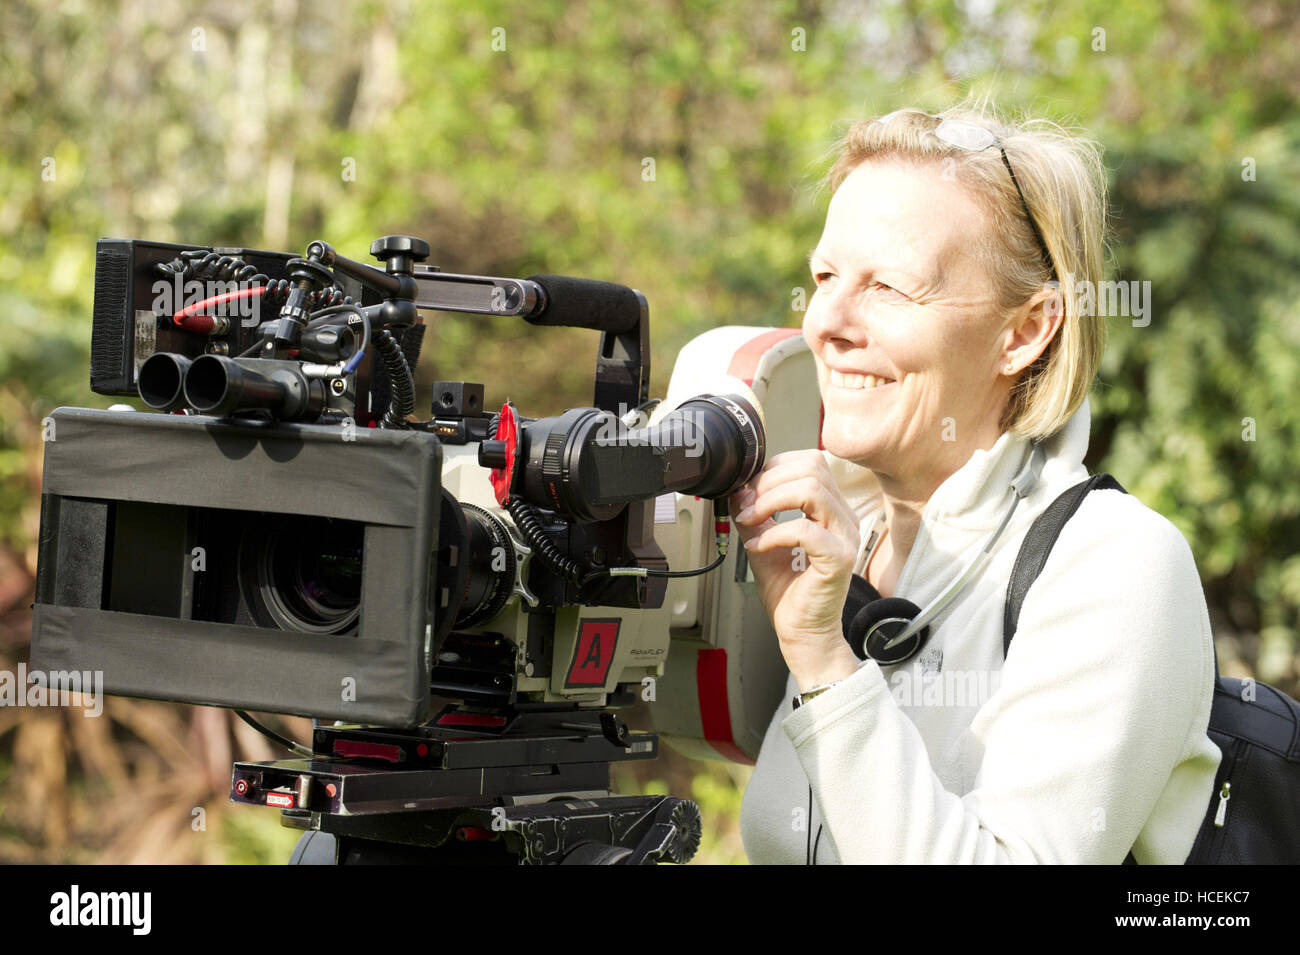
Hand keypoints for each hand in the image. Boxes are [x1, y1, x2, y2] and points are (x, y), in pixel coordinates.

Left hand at [730, 450, 863, 690]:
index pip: (811, 461)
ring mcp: (845, 537)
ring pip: (812, 490)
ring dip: (770, 501)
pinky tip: (757, 546)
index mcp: (831, 509)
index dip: (774, 468)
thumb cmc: (789, 592)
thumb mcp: (763, 541)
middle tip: (746, 506)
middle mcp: (843, 518)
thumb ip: (753, 514)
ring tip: (749, 521)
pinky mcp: (839, 559)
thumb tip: (737, 489)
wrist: (802, 631)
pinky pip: (805, 530)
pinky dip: (773, 534)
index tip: (749, 490)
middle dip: (768, 482)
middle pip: (812, 467)